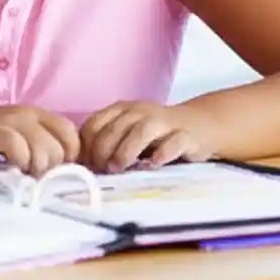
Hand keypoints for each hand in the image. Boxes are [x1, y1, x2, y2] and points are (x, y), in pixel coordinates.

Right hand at [0, 105, 80, 176]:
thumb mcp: (15, 139)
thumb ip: (39, 148)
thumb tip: (64, 174)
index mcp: (35, 115)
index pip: (72, 136)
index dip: (65, 158)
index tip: (45, 169)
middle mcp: (26, 114)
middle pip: (60, 150)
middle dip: (47, 168)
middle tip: (24, 172)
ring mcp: (9, 121)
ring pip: (45, 151)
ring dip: (31, 168)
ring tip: (14, 171)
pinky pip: (20, 149)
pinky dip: (15, 163)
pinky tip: (2, 166)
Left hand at [80, 101, 217, 173]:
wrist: (199, 125)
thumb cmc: (155, 135)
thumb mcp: (126, 132)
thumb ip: (106, 142)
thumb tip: (81, 164)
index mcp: (121, 110)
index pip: (94, 124)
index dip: (86, 146)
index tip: (87, 165)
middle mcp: (140, 111)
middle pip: (115, 128)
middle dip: (103, 150)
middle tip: (102, 170)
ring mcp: (164, 122)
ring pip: (141, 131)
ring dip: (126, 151)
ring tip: (118, 168)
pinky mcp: (187, 135)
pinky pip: (174, 142)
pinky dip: (162, 153)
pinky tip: (153, 164)